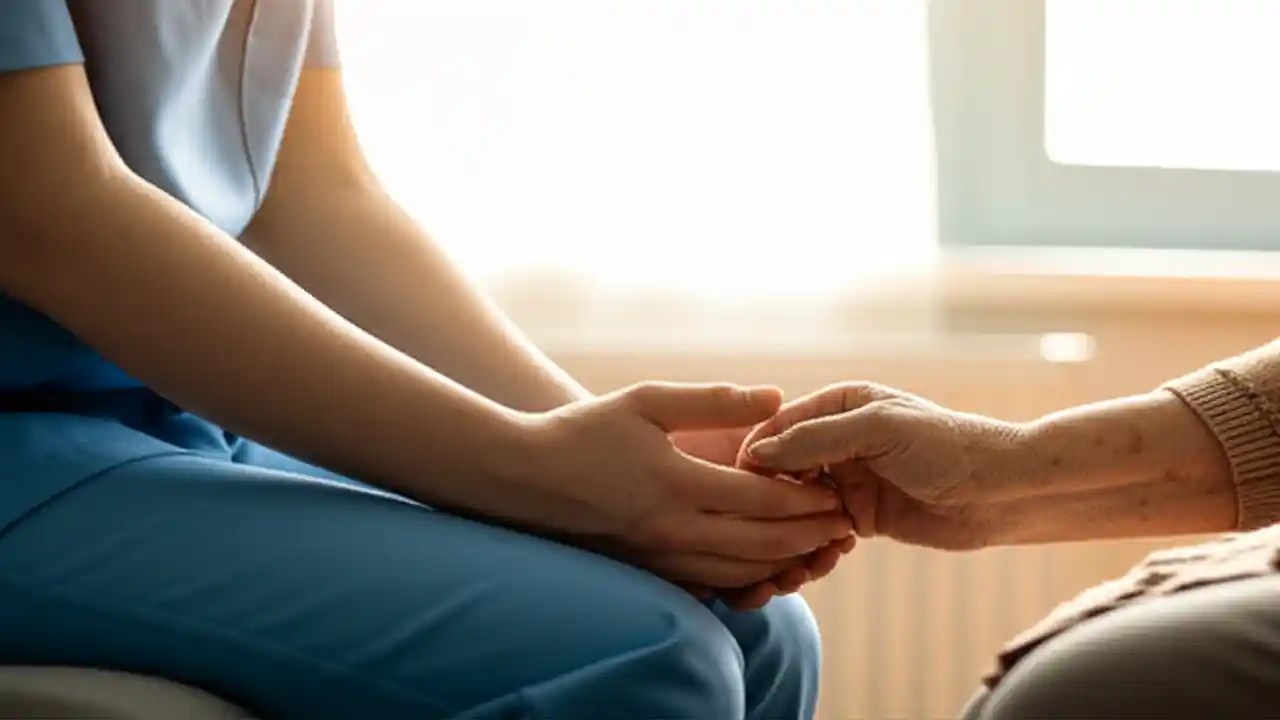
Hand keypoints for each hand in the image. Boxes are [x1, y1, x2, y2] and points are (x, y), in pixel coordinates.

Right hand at [521, 382, 852, 587]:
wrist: (522, 479)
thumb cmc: (584, 431)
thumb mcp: (646, 400)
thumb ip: (713, 401)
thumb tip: (775, 397)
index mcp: (676, 483)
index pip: (761, 500)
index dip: (805, 498)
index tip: (835, 489)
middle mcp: (672, 529)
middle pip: (760, 544)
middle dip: (807, 537)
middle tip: (843, 527)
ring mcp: (659, 557)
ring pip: (739, 572)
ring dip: (783, 563)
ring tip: (815, 548)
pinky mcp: (648, 572)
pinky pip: (709, 586)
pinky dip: (745, 579)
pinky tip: (763, 566)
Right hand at [742, 382, 1022, 550]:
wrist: (1002, 491)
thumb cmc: (947, 445)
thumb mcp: (878, 430)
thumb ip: (818, 438)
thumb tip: (758, 453)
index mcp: (839, 404)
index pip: (778, 426)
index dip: (755, 453)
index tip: (737, 483)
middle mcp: (837, 439)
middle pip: (781, 467)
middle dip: (768, 496)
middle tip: (758, 525)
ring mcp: (848, 478)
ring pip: (797, 502)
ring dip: (789, 525)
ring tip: (786, 549)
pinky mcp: (859, 516)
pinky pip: (819, 530)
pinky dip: (811, 545)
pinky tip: (814, 560)